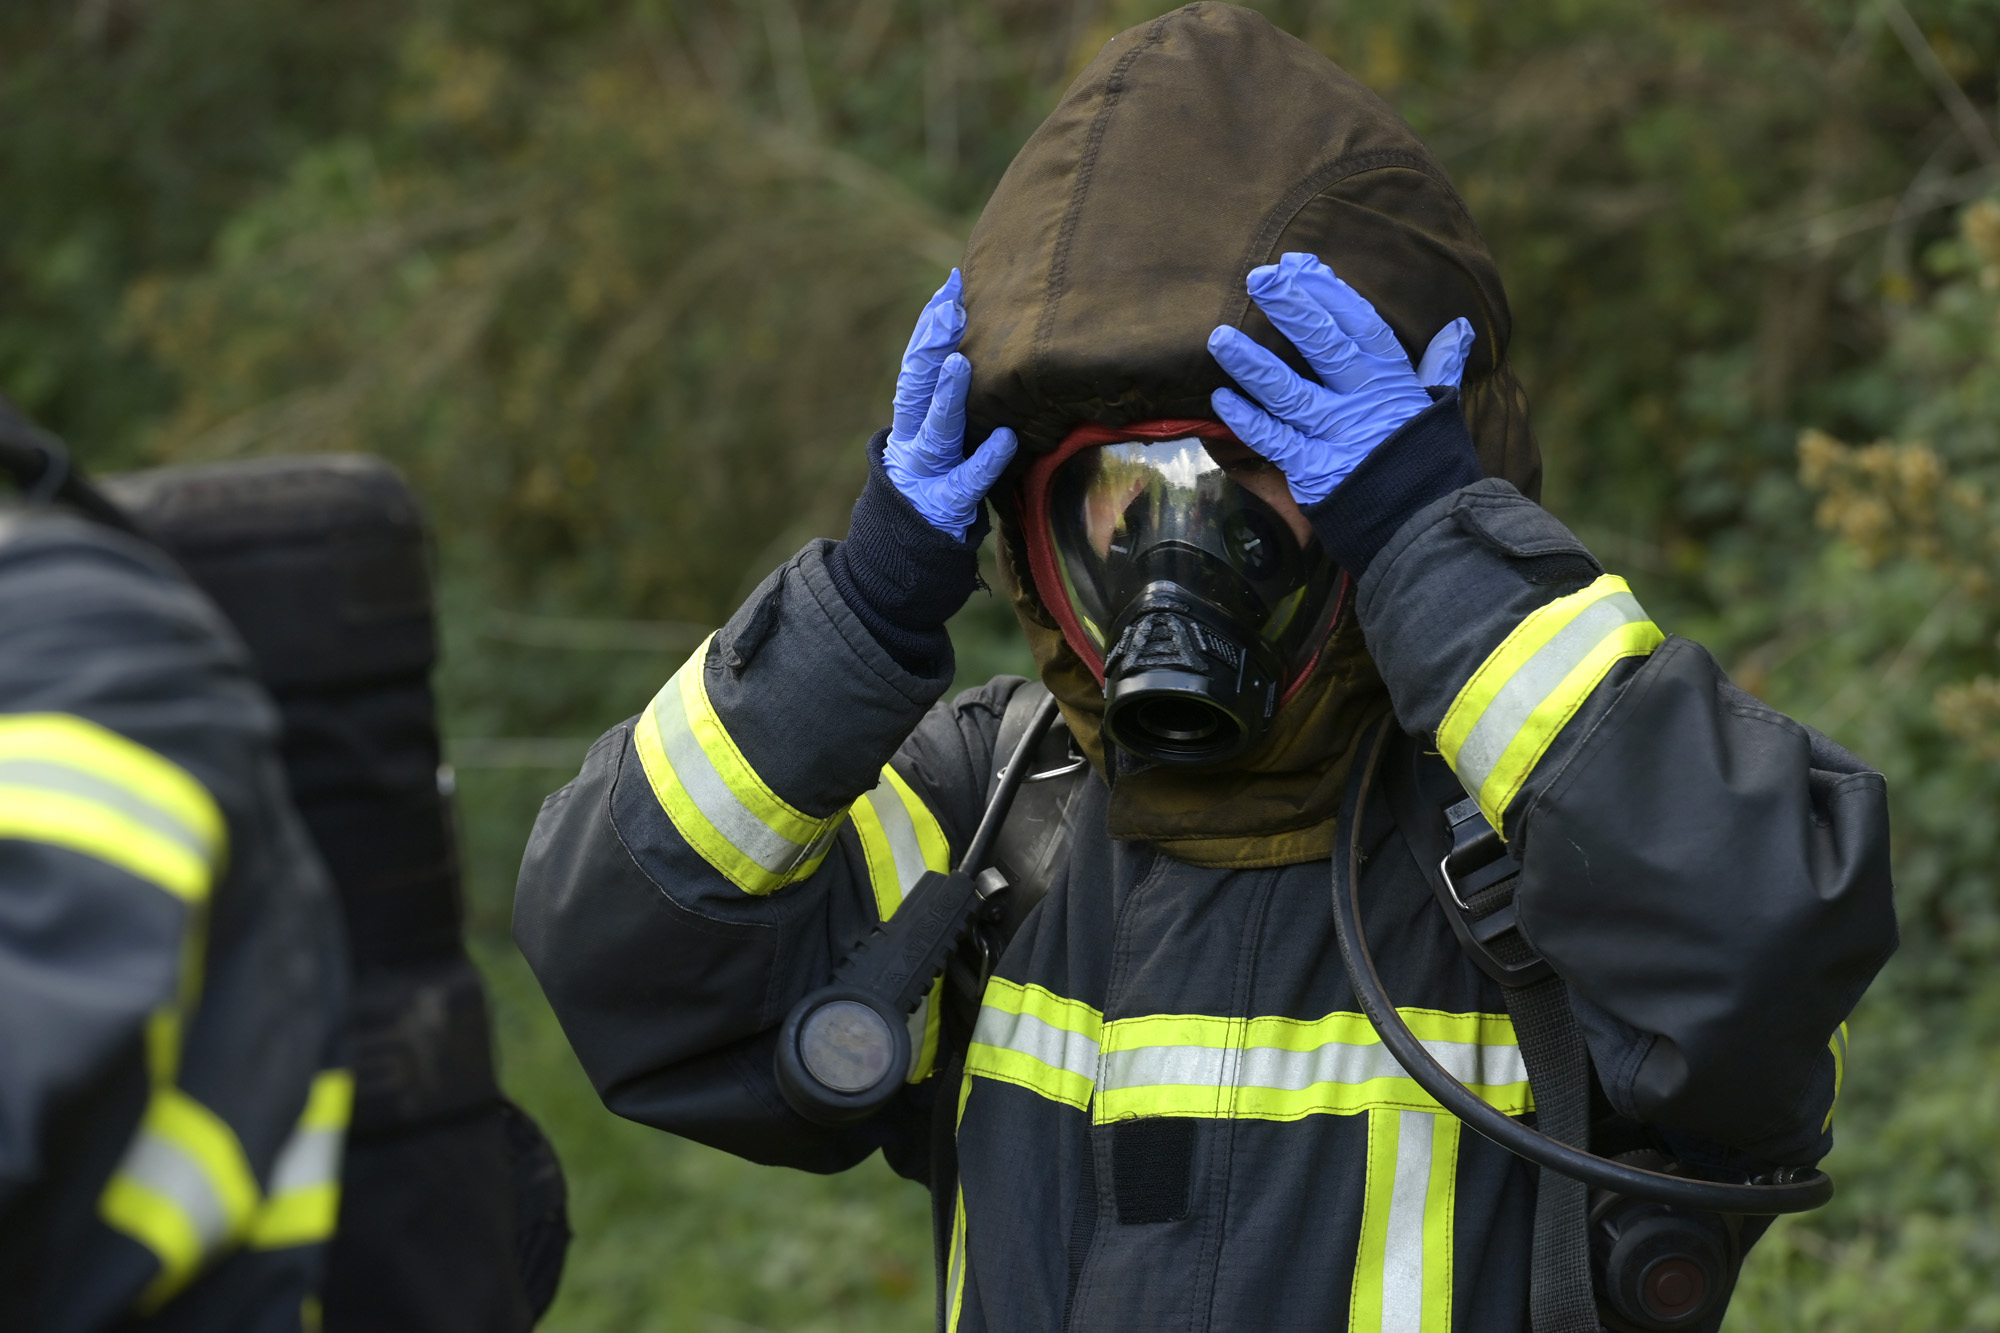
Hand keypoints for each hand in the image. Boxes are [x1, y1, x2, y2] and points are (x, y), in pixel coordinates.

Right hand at [885, 269, 1018, 540]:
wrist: (904, 553)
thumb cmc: (934, 489)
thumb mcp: (939, 443)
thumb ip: (950, 406)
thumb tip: (980, 352)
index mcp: (910, 421)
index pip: (917, 365)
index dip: (930, 326)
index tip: (951, 285)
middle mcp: (912, 440)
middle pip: (914, 384)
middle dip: (930, 343)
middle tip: (950, 302)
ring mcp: (926, 472)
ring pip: (935, 430)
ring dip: (946, 397)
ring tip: (961, 363)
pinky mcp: (945, 505)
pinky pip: (967, 482)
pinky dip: (985, 461)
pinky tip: (1007, 440)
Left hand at [1207, 252, 1474, 505]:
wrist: (1427, 524)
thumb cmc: (1429, 462)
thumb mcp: (1439, 408)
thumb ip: (1441, 366)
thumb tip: (1459, 328)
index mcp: (1392, 379)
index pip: (1359, 323)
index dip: (1329, 291)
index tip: (1300, 264)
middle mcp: (1363, 401)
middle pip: (1324, 343)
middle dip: (1292, 307)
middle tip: (1260, 277)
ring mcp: (1337, 434)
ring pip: (1288, 391)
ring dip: (1253, 363)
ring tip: (1219, 338)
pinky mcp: (1314, 470)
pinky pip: (1274, 441)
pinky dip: (1247, 421)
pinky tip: (1223, 400)